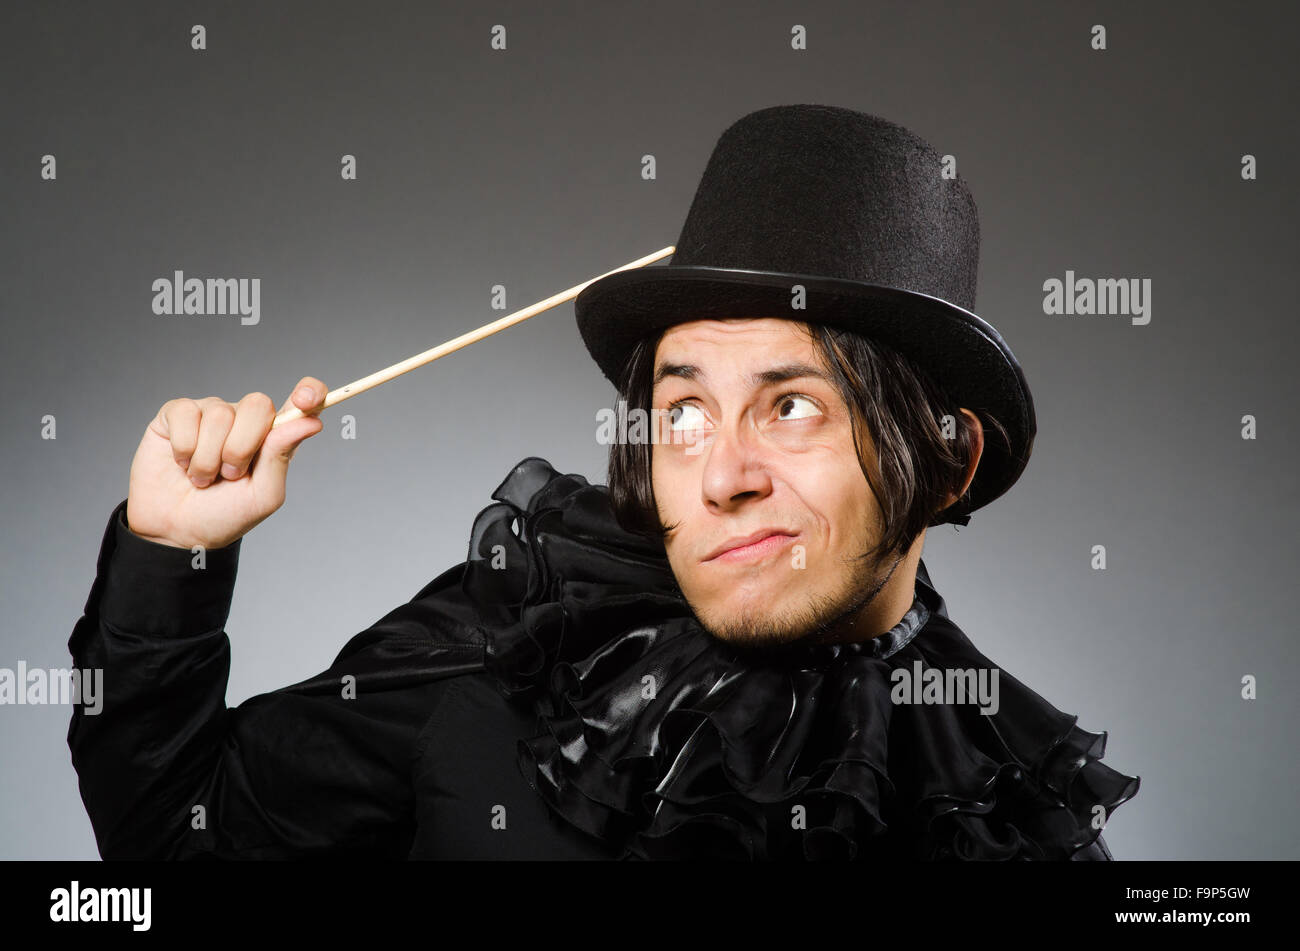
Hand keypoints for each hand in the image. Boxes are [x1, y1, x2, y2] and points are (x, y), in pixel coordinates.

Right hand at [124, 377, 327, 549]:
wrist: (177, 531)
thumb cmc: (225, 514)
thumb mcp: (263, 494)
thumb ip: (282, 455)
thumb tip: (311, 422)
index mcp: (274, 436)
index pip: (303, 400)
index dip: (310, 391)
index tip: (304, 399)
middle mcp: (246, 419)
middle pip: (258, 404)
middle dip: (242, 447)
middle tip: (230, 474)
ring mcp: (212, 412)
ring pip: (218, 414)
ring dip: (208, 458)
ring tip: (203, 477)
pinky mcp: (178, 413)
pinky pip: (186, 413)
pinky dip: (184, 447)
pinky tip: (182, 462)